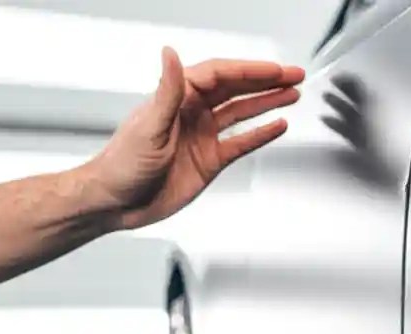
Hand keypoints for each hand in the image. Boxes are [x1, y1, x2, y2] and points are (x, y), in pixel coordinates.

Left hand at [89, 48, 304, 230]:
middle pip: (236, 89)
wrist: (117, 202)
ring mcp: (202, 136)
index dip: (249, 70)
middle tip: (293, 75)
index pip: (220, 75)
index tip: (274, 70)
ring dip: (266, 102)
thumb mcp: (149, 126)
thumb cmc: (123, 165)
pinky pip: (240, 142)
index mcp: (177, 98)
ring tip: (291, 94)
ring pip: (241, 112)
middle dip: (266, 81)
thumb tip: (170, 55)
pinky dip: (259, 134)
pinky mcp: (209, 160)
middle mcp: (192, 113)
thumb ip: (167, 91)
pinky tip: (276, 126)